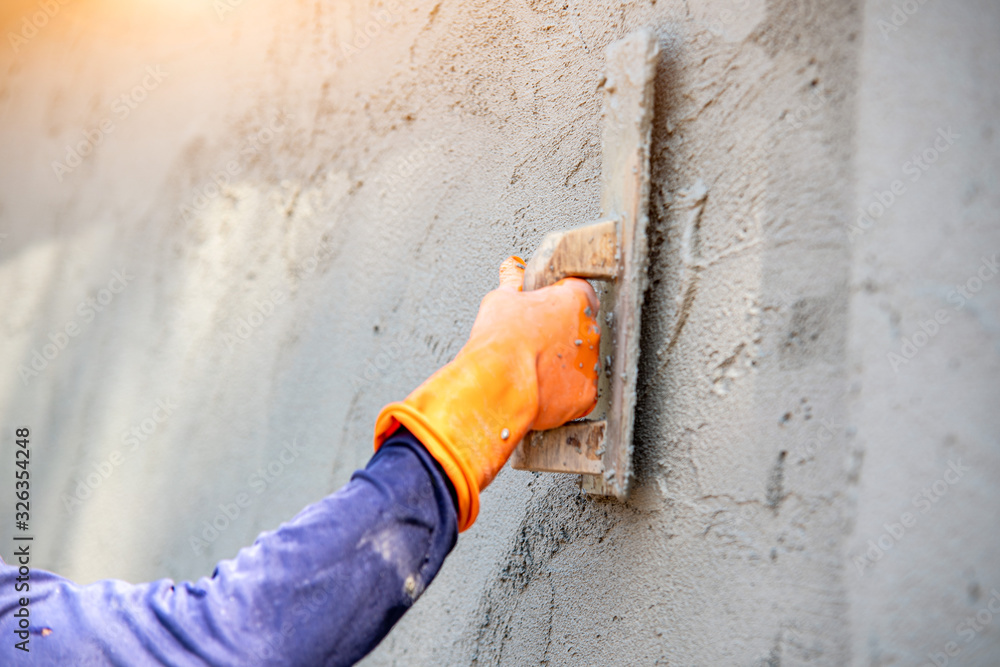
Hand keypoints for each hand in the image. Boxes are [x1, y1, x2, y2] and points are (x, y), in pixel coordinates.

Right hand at [374, 256, 600, 530]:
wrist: (485, 396)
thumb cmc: (486, 347)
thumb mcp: (496, 305)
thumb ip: (508, 283)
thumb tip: (509, 265)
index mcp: (570, 299)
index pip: (579, 288)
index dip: (564, 298)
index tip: (552, 308)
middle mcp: (587, 331)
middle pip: (588, 327)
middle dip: (568, 336)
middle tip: (541, 349)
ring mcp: (589, 367)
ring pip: (588, 362)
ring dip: (569, 368)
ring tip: (540, 377)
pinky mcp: (583, 400)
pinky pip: (580, 395)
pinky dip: (564, 398)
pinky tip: (546, 399)